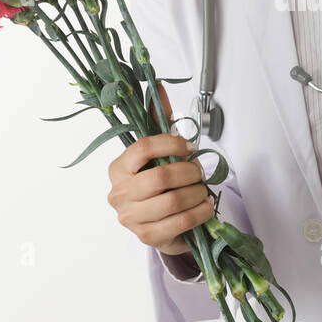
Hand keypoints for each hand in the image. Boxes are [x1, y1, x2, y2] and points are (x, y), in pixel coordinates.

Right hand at [107, 84, 213, 256]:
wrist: (160, 223)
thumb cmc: (159, 182)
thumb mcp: (159, 151)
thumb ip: (158, 120)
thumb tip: (157, 85)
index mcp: (117, 168)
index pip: (142, 148)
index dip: (171, 144)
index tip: (189, 146)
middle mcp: (118, 194)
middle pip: (160, 177)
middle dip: (188, 172)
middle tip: (199, 172)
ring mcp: (130, 218)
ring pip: (172, 201)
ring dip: (197, 193)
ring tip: (203, 190)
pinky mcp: (147, 237)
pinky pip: (180, 222)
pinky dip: (200, 212)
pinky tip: (204, 206)